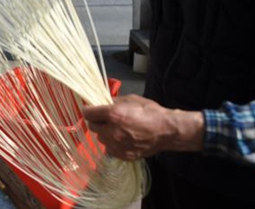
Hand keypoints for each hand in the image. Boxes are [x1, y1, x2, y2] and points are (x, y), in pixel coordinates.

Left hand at [83, 94, 204, 160]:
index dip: (89, 110)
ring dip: (105, 133)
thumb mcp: (131, 99)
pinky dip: (112, 143)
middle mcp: (112, 131)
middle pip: (92, 127)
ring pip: (100, 138)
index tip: (91, 109)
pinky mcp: (123, 155)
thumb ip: (113, 101)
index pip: (88, 113)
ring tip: (117, 129)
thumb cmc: (150, 112)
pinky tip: (123, 138)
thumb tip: (102, 102)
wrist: (167, 131)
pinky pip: (109, 148)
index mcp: (113, 115)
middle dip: (97, 121)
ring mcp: (117, 145)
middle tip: (106, 119)